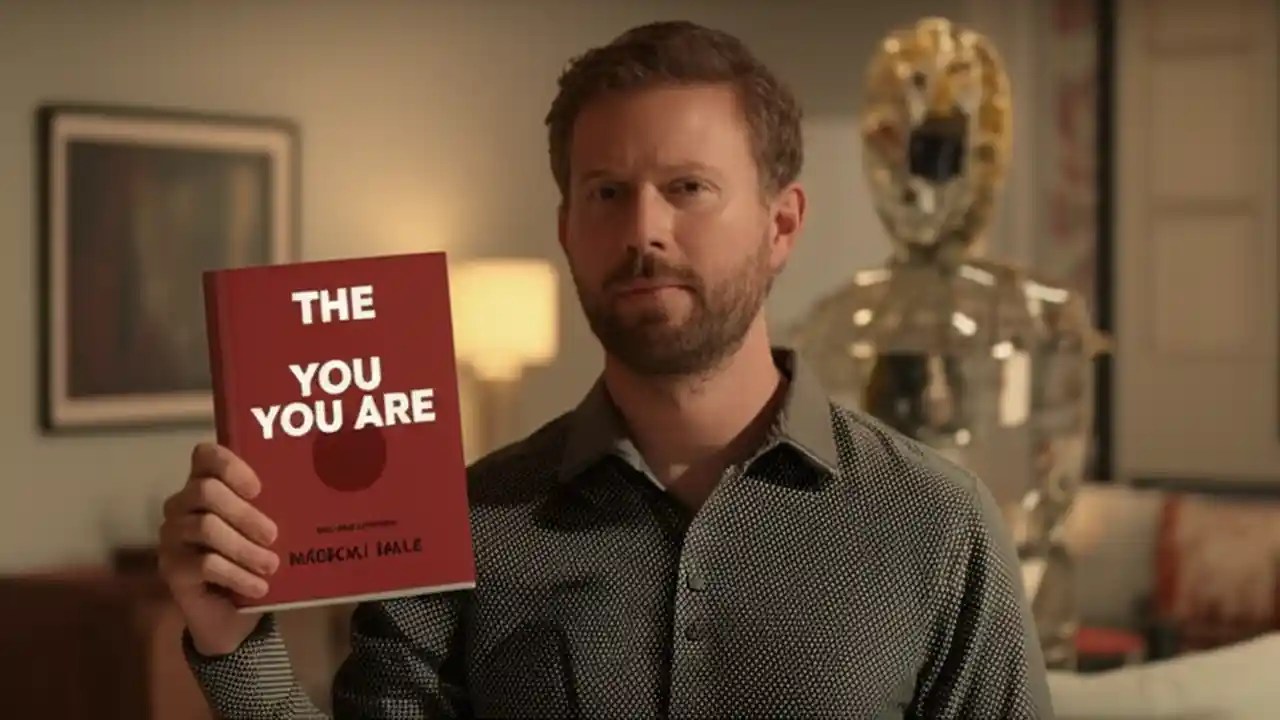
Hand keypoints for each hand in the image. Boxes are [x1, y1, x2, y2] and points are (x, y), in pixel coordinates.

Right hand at [158, 442, 279, 656]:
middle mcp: (181, 505)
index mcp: (205, 484)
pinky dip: (237, 574)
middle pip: (207, 491)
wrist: (232, 613)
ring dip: (245, 548)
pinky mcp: (171, 568)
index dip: (230, 465)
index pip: (206, 455)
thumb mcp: (264, 530)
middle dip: (246, 514)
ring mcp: (172, 536)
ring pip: (206, 527)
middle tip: (274, 535)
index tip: (258, 489)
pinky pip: (205, 564)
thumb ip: (273, 509)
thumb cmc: (252, 559)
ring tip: (271, 565)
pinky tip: (258, 586)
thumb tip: (309, 496)